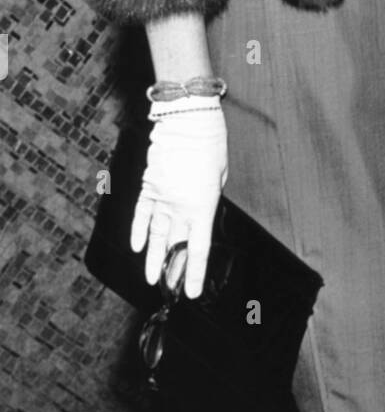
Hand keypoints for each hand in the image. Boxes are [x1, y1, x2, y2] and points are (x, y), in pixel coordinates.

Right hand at [130, 108, 226, 299]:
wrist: (187, 118)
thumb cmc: (211, 144)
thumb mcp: (220, 174)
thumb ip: (210, 198)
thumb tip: (200, 211)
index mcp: (203, 205)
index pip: (199, 248)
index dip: (195, 273)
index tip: (192, 293)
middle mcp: (180, 206)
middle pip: (176, 245)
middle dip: (174, 269)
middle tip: (170, 289)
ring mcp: (161, 197)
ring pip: (156, 235)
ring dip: (153, 258)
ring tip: (151, 279)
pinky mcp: (148, 185)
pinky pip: (142, 214)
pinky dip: (138, 231)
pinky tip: (137, 247)